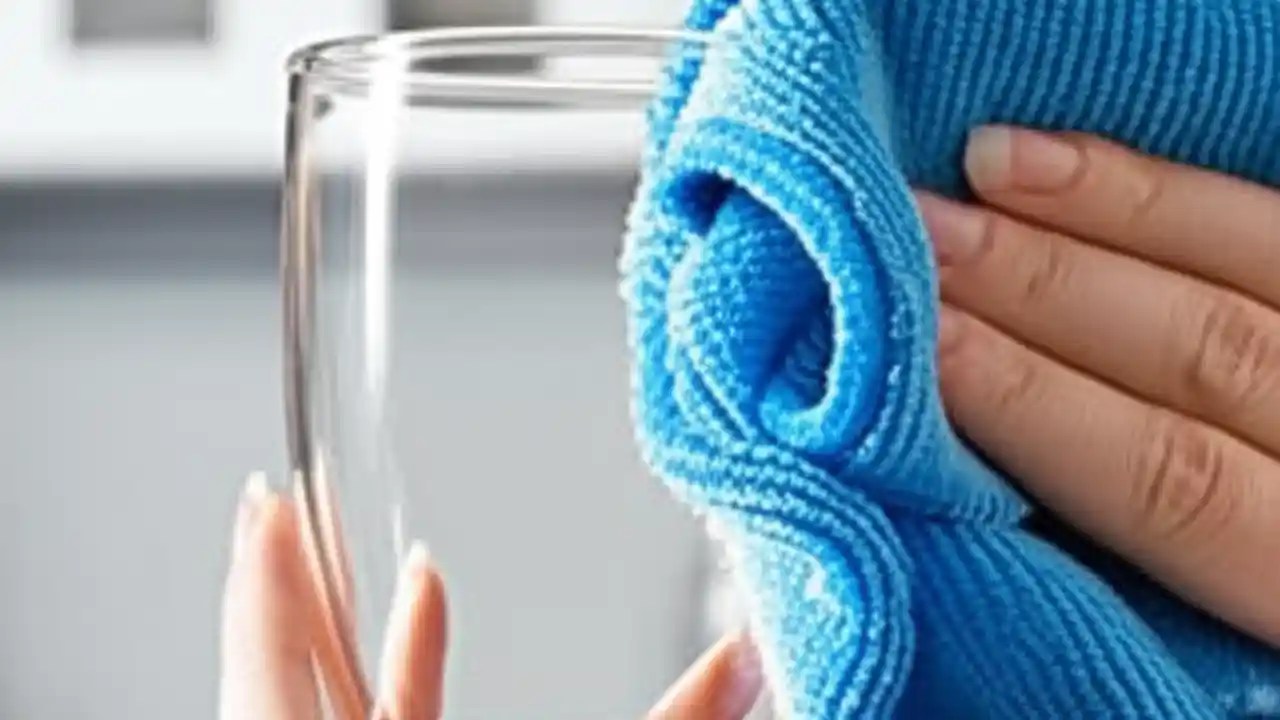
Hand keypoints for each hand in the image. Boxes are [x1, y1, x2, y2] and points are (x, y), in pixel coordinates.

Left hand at [217, 475, 763, 718]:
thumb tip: (747, 660)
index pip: (277, 657)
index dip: (264, 573)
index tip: (260, 501)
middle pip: (284, 662)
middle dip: (289, 573)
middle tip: (277, 499)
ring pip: (330, 688)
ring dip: (347, 609)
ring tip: (348, 523)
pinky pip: (385, 715)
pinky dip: (405, 658)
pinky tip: (427, 599)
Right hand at [917, 126, 1279, 645]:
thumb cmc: (1254, 655)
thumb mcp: (1220, 682)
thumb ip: (1120, 596)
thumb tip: (957, 538)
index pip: (1173, 482)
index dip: (1038, 406)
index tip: (921, 349)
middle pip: (1206, 353)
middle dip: (1045, 285)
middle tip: (918, 235)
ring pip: (1261, 267)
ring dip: (1110, 208)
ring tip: (987, 163)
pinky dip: (1190, 195)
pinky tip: (1092, 166)